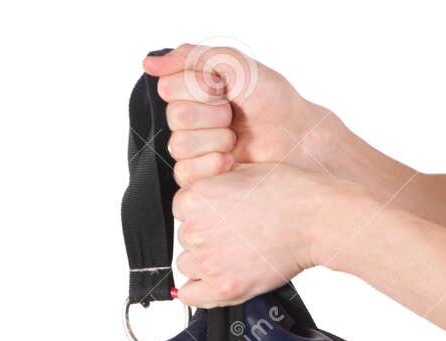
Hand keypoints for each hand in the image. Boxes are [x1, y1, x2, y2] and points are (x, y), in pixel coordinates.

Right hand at [144, 43, 330, 187]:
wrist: (295, 139)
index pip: (169, 87)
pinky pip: (184, 173)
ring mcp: (194, 150)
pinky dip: (210, 164)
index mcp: (194, 90)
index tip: (223, 87)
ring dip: (214, 139)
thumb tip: (150, 64)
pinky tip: (230, 161)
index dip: (198, 88)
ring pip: (178, 145)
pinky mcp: (199, 179)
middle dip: (210, 114)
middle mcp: (191, 119)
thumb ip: (193, 57)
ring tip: (235, 139)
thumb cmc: (272, 101)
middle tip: (232, 115)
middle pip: (174, 116)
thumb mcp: (235, 64)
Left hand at [173, 163, 350, 306]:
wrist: (312, 220)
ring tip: (232, 254)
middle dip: (205, 236)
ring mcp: (208, 262)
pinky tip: (214, 280)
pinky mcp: (223, 287)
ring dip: (203, 262)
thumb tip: (200, 200)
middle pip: (186, 238)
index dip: (201, 212)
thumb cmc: (288, 194)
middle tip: (233, 234)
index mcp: (196, 198)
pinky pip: (191, 295)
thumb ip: (214, 187)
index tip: (217, 216)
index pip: (182, 210)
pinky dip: (199, 290)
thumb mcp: (243, 173)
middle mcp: (196, 231)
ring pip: (188, 265)